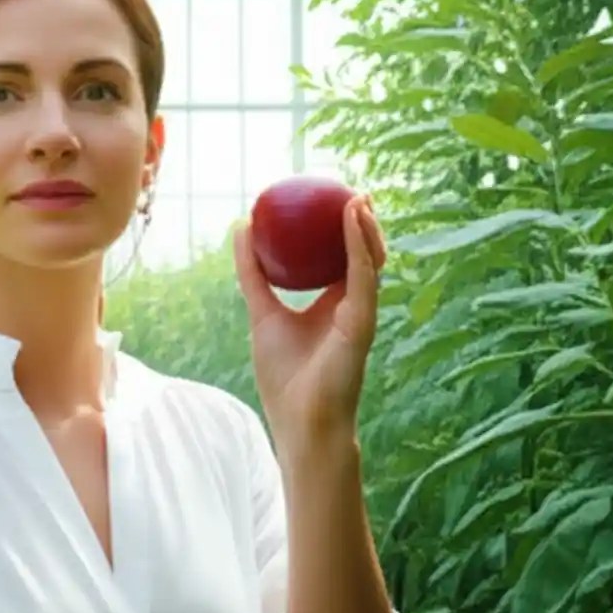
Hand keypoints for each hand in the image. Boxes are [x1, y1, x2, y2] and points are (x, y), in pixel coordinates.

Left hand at [231, 193, 387, 452]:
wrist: (300, 423)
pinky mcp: (362, 323)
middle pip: (363, 254)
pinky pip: (363, 275)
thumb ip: (253, 273)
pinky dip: (359, 244)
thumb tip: (241, 228)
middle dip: (362, 221)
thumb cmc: (284, 377)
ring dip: (366, 226)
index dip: (339, 227)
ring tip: (356, 196)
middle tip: (348, 190)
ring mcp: (361, 314)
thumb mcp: (262, 313)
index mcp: (334, 305)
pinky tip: (353, 217)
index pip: (342, 257)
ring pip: (371, 260)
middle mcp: (352, 306)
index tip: (326, 196)